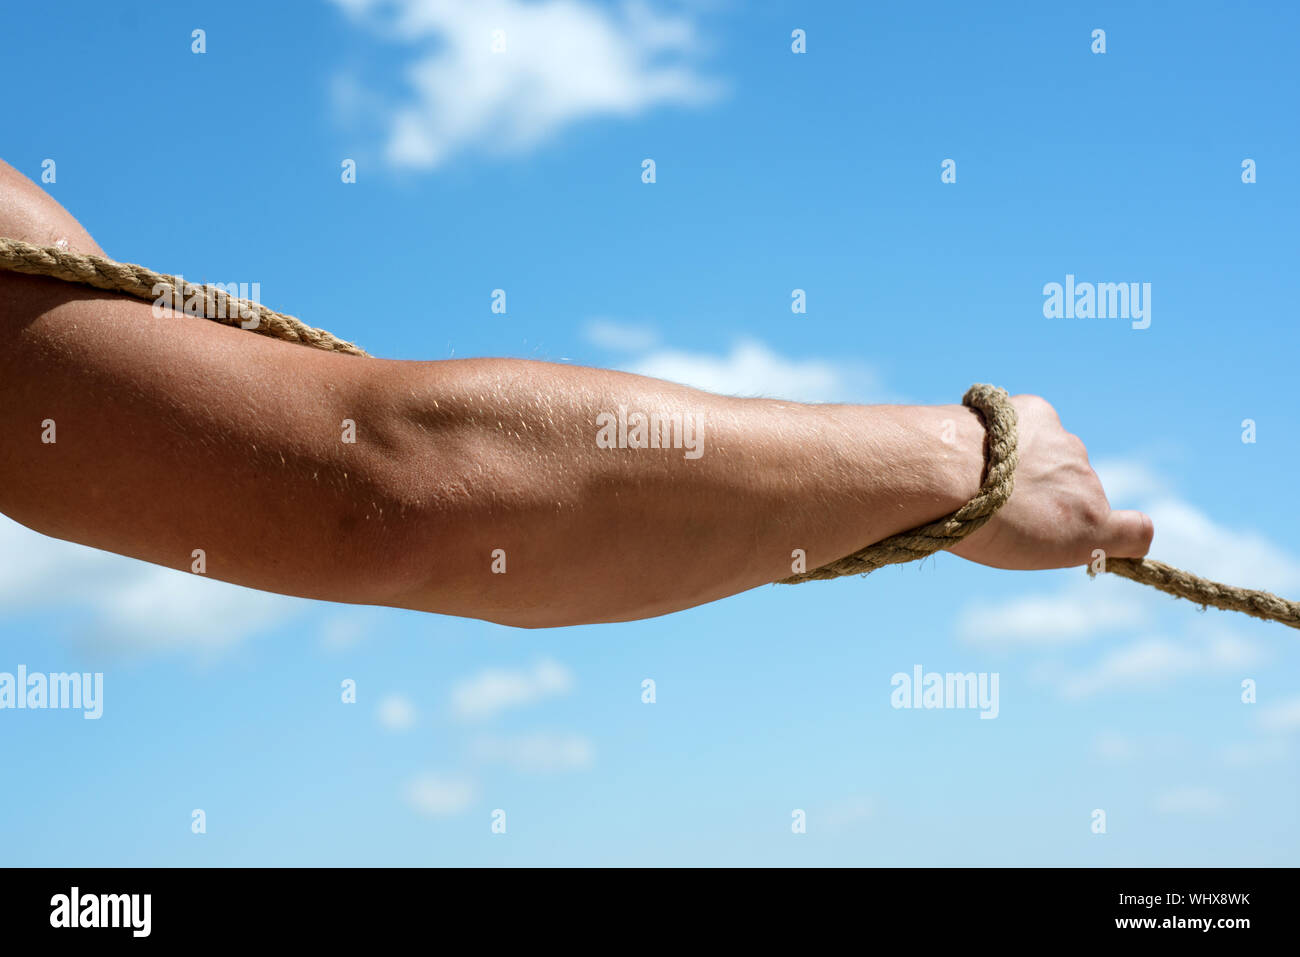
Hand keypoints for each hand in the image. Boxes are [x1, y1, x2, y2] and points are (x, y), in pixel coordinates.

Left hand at [947, 394, 1153, 569]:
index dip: (1124, 534)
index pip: (1138, 532)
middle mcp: (1090, 484)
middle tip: (1002, 504)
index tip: (1095, 534)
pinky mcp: (1042, 414)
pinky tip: (985, 442)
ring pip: (1053, 456)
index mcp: (1091, 529)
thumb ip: (1048, 538)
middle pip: (1076, 490)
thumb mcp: (1020, 553)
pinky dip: (1014, 433)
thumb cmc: (976, 526)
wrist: (949, 475)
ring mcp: (1067, 446)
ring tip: (984, 474)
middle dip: (1047, 495)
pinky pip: (1033, 424)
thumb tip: (1049, 522)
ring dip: (1029, 462)